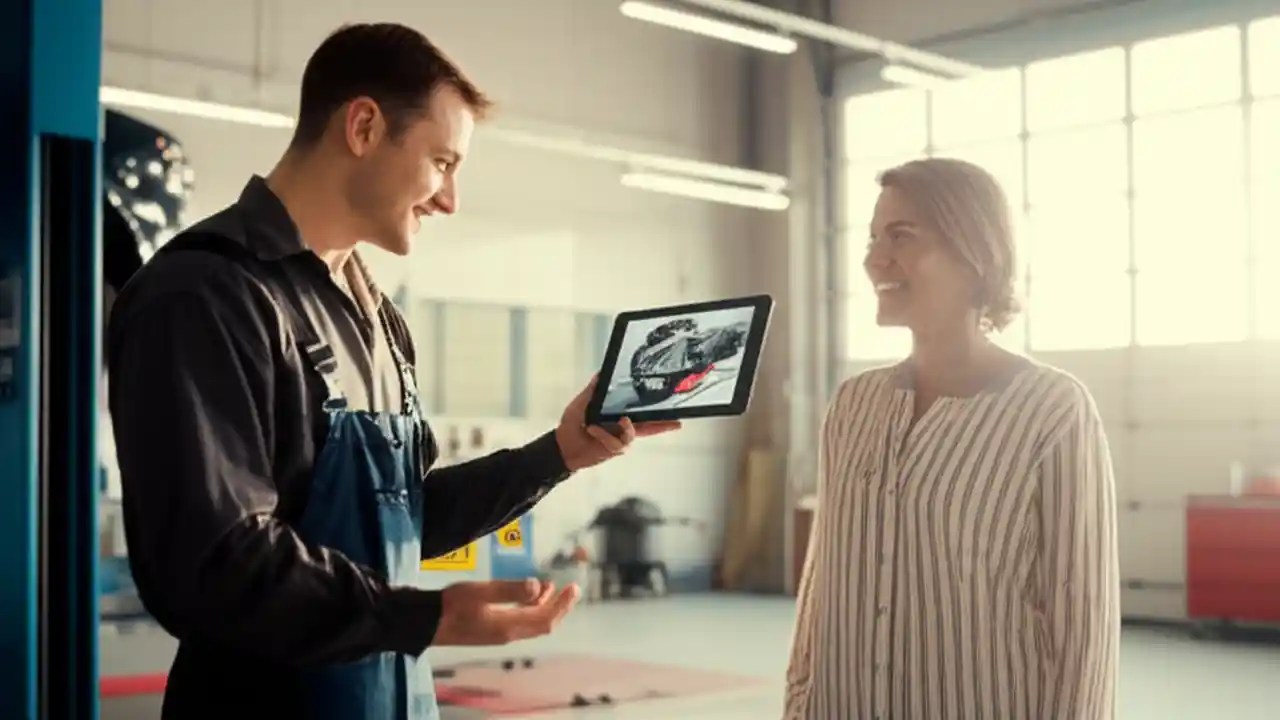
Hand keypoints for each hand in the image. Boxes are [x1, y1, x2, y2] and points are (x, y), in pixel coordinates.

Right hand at [432, 579, 578, 645]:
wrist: (428, 623)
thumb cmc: (452, 605)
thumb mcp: (482, 592)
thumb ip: (510, 590)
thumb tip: (538, 586)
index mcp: (509, 626)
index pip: (545, 618)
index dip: (562, 605)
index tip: (573, 588)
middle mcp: (509, 634)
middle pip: (543, 624)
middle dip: (559, 608)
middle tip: (572, 590)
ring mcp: (500, 634)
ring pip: (532, 623)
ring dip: (545, 607)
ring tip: (552, 588)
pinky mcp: (492, 631)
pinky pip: (521, 622)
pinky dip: (531, 609)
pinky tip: (527, 596)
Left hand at [554, 375, 681, 471]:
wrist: (563, 444)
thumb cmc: (572, 424)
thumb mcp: (582, 402)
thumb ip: (593, 389)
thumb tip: (601, 373)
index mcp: (618, 416)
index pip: (642, 414)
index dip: (658, 414)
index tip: (672, 407)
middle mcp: (622, 429)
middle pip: (648, 427)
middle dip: (662, 425)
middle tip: (677, 422)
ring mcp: (619, 441)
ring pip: (630, 433)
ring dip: (614, 428)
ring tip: (595, 425)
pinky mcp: (613, 450)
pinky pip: (616, 442)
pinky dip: (603, 435)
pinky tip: (592, 431)